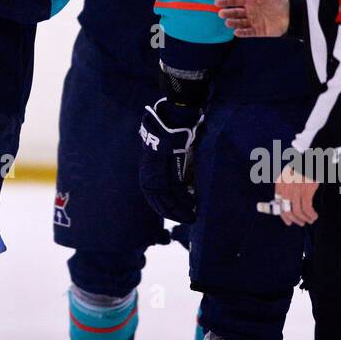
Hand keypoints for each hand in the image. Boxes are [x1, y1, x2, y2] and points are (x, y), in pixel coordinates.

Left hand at [138, 97, 203, 223]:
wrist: (172, 120)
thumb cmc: (172, 134)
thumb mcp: (169, 154)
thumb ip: (173, 169)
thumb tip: (185, 185)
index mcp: (147, 170)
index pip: (153, 195)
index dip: (163, 206)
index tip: (174, 214)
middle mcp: (149, 173)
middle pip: (158, 200)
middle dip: (171, 212)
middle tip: (186, 219)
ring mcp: (157, 172)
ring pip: (166, 198)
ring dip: (179, 210)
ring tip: (191, 217)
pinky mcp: (167, 169)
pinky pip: (176, 190)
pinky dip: (184, 200)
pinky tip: (193, 206)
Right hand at [217, 0, 289, 36]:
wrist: (291, 15)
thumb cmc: (279, 1)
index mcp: (250, 1)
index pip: (235, 1)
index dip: (226, 1)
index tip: (217, 3)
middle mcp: (250, 11)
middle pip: (236, 12)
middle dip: (228, 13)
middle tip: (221, 14)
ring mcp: (253, 21)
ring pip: (240, 23)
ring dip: (233, 23)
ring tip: (228, 23)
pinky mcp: (258, 31)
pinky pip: (248, 32)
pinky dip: (242, 33)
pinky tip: (236, 32)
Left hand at [271, 163, 318, 226]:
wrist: (311, 160)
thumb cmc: (302, 169)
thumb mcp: (289, 177)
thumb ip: (286, 189)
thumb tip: (287, 206)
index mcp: (280, 184)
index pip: (278, 204)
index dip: (283, 215)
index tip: (289, 222)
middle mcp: (285, 188)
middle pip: (286, 210)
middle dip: (295, 219)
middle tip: (301, 223)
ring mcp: (295, 189)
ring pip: (297, 211)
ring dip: (305, 218)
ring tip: (310, 220)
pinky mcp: (306, 190)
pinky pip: (307, 208)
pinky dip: (311, 214)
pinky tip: (314, 216)